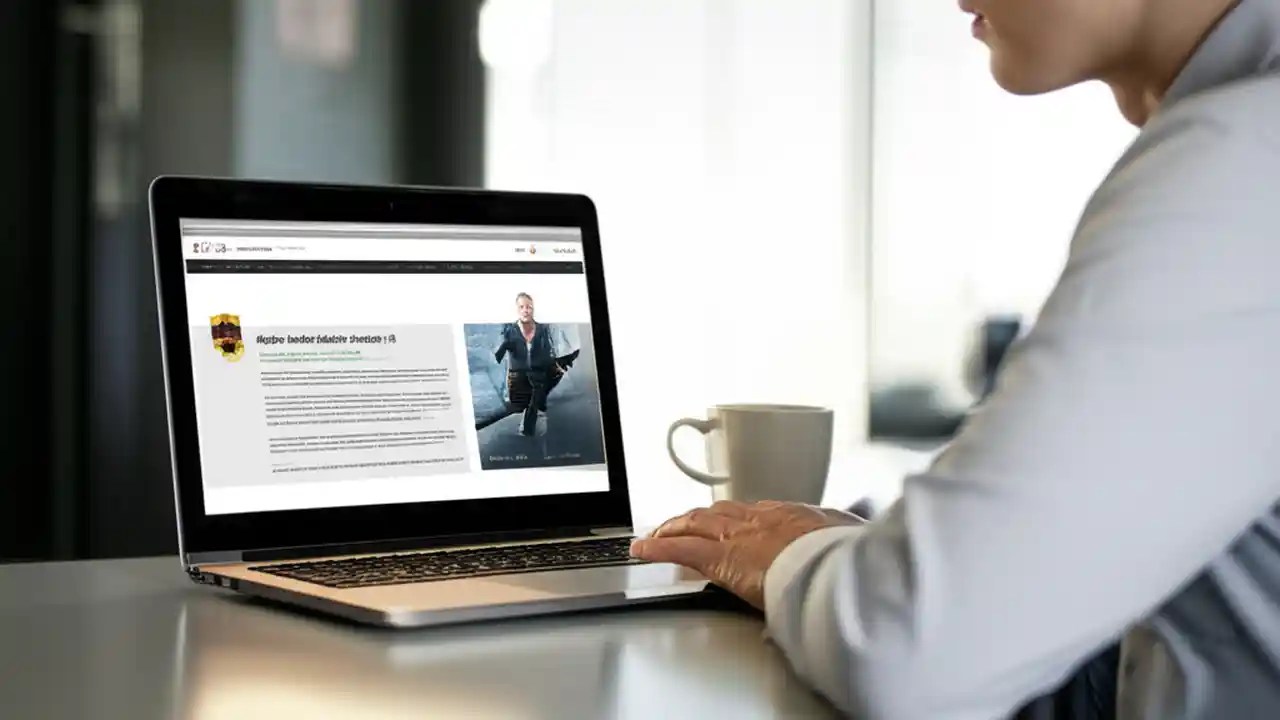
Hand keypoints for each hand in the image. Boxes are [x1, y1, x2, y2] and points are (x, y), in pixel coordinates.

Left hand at [630, 501, 863, 609]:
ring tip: (659, 534)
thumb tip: (855, 534)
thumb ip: (845, 534)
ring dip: (675, 528)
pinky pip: (680, 549)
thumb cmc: (846, 553)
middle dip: (698, 518)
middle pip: (718, 513)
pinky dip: (658, 547)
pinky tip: (643, 549)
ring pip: (695, 524)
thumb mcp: (852, 536)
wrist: (834, 562)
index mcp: (790, 515)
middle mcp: (758, 519)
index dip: (735, 518)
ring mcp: (736, 536)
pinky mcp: (720, 558)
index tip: (730, 522)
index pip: (753, 512)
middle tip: (682, 524)